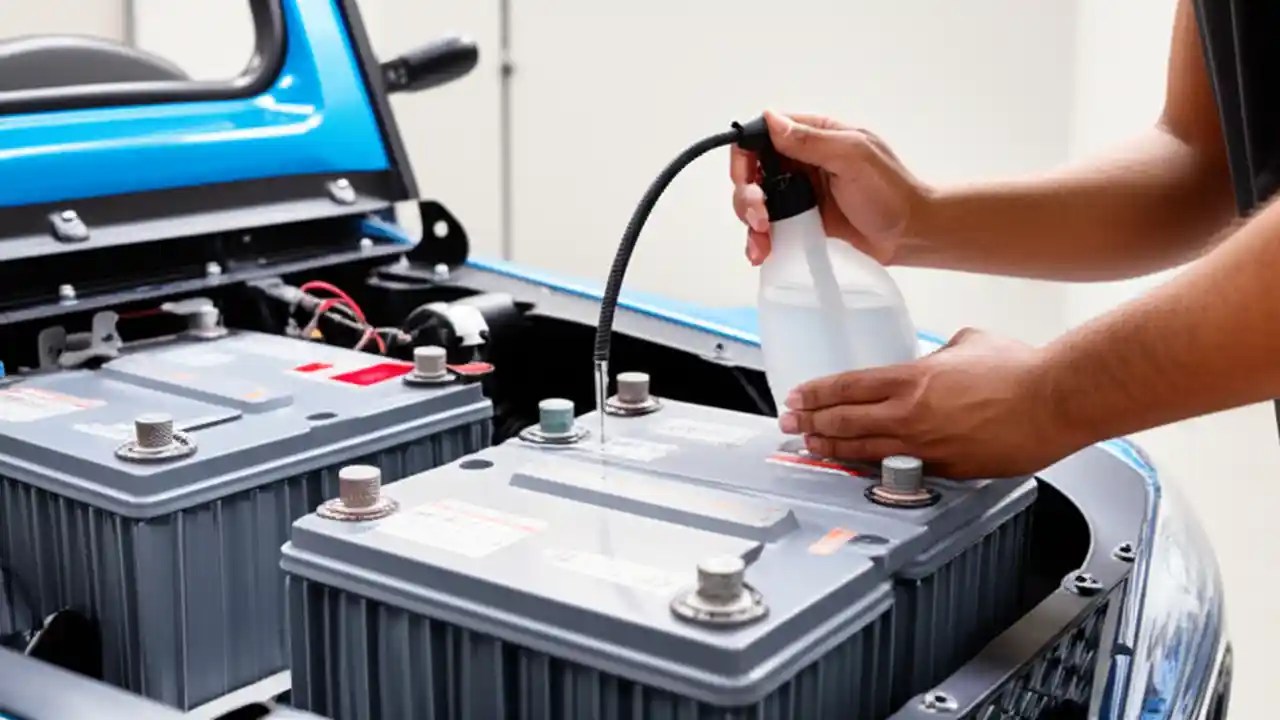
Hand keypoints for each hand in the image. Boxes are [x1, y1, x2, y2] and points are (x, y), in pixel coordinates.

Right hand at [731, 110, 933, 266]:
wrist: (910, 234)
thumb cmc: (890, 191)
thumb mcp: (853, 158)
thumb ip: (811, 141)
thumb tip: (770, 119)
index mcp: (813, 137)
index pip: (763, 134)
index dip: (746, 154)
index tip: (748, 178)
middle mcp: (800, 162)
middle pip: (751, 170)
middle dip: (746, 194)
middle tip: (760, 218)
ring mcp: (799, 193)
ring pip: (755, 201)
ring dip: (750, 220)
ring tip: (763, 241)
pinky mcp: (800, 221)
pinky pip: (769, 227)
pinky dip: (759, 240)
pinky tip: (762, 252)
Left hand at [777, 328, 1084, 478]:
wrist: (1053, 402)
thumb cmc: (1020, 370)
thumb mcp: (970, 342)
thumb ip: (941, 352)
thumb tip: (935, 358)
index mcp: (912, 379)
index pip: (847, 387)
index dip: (816, 393)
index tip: (796, 396)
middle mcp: (910, 414)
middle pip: (844, 421)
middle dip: (810, 422)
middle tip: (790, 424)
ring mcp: (925, 446)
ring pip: (863, 451)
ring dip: (831, 449)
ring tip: (810, 447)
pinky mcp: (945, 470)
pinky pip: (896, 469)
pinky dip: (870, 466)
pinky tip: (856, 466)